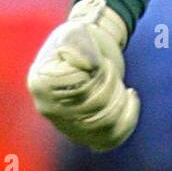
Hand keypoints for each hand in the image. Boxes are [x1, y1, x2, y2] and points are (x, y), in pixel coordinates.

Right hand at [26, 0, 139, 150]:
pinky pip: (109, 140)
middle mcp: (48, 108)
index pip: (80, 90)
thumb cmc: (81, 36)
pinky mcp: (83, 133)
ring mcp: (65, 124)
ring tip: (122, 86)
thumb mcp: (77, 30)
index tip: (100, 61)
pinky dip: (127, 122)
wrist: (90, 48)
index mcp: (41, 83)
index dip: (99, 74)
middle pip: (93, 110)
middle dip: (111, 85)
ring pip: (103, 127)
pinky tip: (131, 99)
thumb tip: (89, 67)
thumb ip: (78, 43)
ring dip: (121, 102)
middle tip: (110, 69)